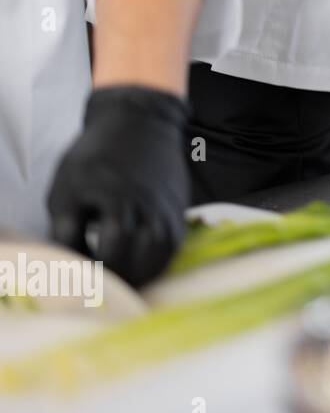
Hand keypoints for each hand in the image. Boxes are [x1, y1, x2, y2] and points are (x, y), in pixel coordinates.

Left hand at [47, 86, 190, 286]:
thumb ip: (66, 228)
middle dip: (118, 280)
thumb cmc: (97, 154)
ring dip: (142, 275)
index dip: (92, 273)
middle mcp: (148, 209)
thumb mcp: (67, 187)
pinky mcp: (179, 210)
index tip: (80, 277)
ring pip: (160, 257)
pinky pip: (173, 246)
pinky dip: (158, 262)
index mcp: (116, 202)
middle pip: (138, 261)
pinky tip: (142, 266)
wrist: (140, 123)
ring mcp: (168, 210)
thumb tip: (72, 261)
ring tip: (124, 282)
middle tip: (101, 288)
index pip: (106, 256)